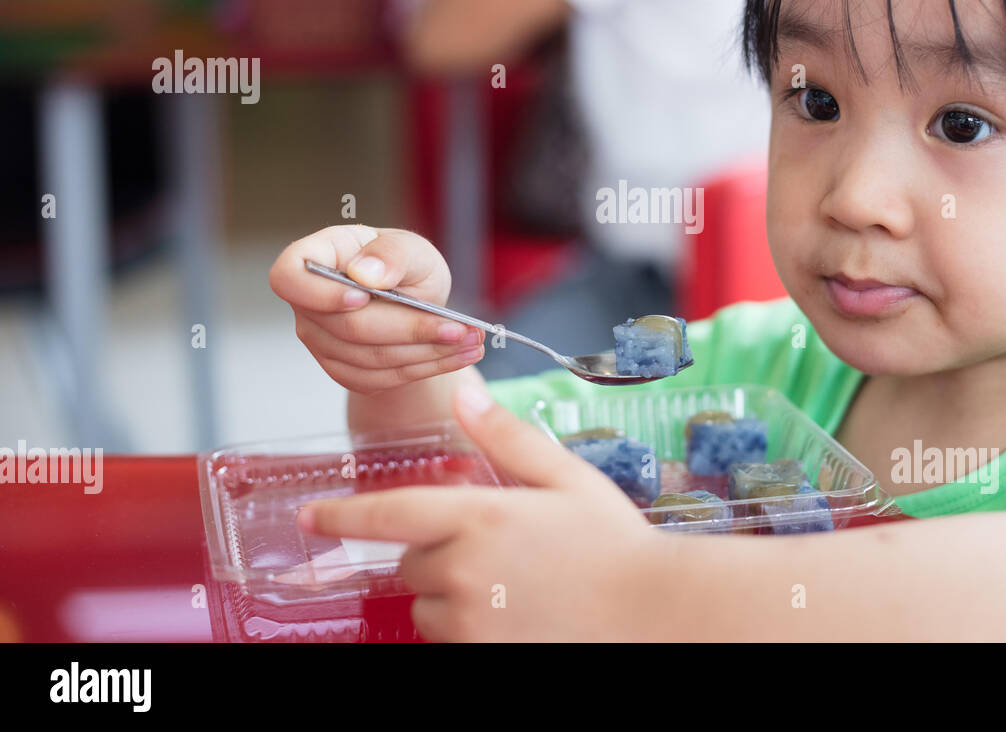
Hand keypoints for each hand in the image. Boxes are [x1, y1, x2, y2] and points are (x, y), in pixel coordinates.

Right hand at [268, 224, 483, 395]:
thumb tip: (367, 274)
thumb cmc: (404, 265)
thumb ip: (392, 253)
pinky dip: (424, 369)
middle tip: (460, 328)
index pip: (289, 278)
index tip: (362, 297)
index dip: (320, 294)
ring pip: (370, 359)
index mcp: (316, 257)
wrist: (414, 298)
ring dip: (426, 354)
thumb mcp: (410, 248)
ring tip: (472, 342)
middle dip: (410, 330)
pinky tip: (457, 356)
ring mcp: (322, 340)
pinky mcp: (344, 370)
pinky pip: (381, 379)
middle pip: (348, 328)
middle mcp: (308, 303)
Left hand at [297, 381, 672, 640]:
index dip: (342, 515)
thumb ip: (506, 437)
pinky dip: (467, 626)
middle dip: (438, 551)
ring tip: (513, 584)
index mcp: (480, 517)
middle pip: (410, 561)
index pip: (389, 514)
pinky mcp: (480, 655)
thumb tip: (467, 394)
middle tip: (498, 547)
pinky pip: (448, 638)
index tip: (310, 517)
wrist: (653, 612)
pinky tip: (515, 613)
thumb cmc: (614, 543)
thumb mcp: (566, 475)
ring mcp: (471, 621)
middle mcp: (465, 571)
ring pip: (427, 604)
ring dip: (451, 593)